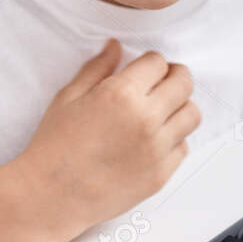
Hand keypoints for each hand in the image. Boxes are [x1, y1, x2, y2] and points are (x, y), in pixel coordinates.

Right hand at [11, 39, 199, 241]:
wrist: (51, 195)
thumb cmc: (54, 146)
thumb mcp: (68, 97)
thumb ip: (97, 69)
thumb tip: (116, 46)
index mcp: (121, 94)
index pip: (158, 62)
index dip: (152, 62)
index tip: (146, 69)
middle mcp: (146, 119)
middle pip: (184, 84)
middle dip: (176, 77)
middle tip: (164, 82)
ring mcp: (157, 149)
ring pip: (192, 115)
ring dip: (180, 107)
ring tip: (163, 111)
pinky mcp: (161, 174)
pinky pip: (183, 147)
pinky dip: (174, 139)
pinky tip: (154, 140)